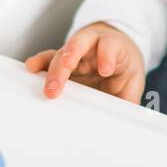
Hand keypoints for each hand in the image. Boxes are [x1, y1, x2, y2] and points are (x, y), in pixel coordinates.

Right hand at [25, 22, 145, 102]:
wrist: (119, 56)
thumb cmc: (124, 68)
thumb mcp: (134, 81)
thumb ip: (129, 99)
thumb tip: (127, 122)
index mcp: (114, 46)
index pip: (110, 45)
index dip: (107, 55)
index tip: (105, 70)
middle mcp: (91, 45)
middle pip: (78, 46)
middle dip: (68, 63)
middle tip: (62, 84)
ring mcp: (75, 52)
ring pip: (60, 54)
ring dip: (54, 70)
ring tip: (49, 87)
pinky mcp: (62, 60)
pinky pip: (48, 59)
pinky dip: (40, 63)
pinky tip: (32, 68)